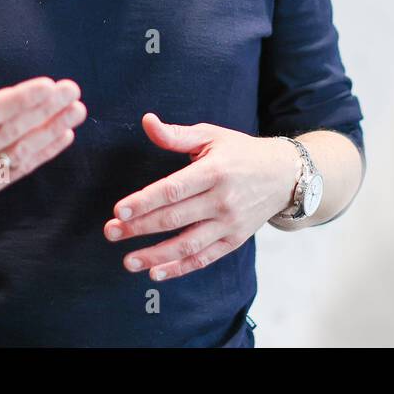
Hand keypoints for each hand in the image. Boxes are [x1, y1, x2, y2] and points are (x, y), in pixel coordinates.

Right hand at [0, 30, 86, 204]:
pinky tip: (65, 134)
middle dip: (44, 111)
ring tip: (77, 110)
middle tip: (71, 90)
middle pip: (9, 133)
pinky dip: (44, 154)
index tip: (48, 85)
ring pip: (19, 153)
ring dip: (52, 131)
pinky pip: (18, 170)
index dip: (19, 101)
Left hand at [104, 113, 298, 280]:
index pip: (174, 189)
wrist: (283, 175)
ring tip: (128, 261)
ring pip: (187, 244)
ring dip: (155, 255)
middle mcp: (223, 200)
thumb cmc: (240, 152)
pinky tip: (156, 273)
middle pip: (174, 218)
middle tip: (110, 231)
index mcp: (214, 171)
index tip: (119, 209)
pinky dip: (179, 268)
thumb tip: (146, 121)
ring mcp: (230, 223)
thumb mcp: (211, 136)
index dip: (145, 201)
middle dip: (138, 227)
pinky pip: (204, 259)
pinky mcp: (234, 240)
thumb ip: (176, 134)